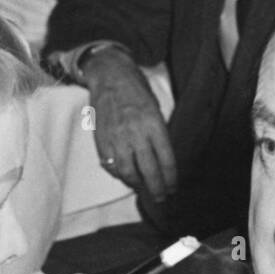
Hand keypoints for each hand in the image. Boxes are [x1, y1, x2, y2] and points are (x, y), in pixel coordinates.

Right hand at [82, 47, 177, 203]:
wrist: (110, 76)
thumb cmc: (136, 91)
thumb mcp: (155, 108)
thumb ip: (159, 133)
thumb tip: (162, 159)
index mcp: (154, 124)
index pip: (166, 159)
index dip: (170, 178)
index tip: (173, 187)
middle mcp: (136, 133)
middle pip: (149, 170)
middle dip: (156, 188)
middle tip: (160, 197)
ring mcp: (117, 137)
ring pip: (127, 171)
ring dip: (136, 183)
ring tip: (141, 187)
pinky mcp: (102, 140)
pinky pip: (110, 165)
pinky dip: (118, 173)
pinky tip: (125, 174)